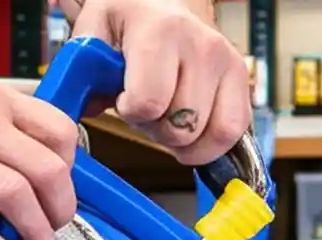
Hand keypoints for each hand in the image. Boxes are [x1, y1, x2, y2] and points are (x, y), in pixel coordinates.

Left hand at [61, 0, 250, 165]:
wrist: (163, 0)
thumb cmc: (127, 19)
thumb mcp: (94, 32)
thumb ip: (83, 71)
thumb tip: (80, 112)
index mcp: (160, 32)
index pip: (149, 103)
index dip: (130, 112)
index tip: (124, 99)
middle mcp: (201, 46)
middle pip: (181, 126)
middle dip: (157, 129)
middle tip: (148, 108)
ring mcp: (227, 62)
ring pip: (210, 135)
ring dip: (185, 140)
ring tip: (169, 116)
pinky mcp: (242, 78)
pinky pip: (233, 132)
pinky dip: (211, 143)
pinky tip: (192, 130)